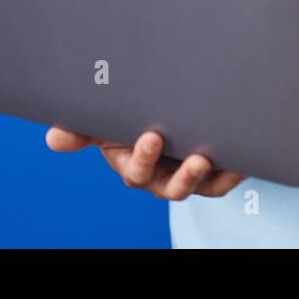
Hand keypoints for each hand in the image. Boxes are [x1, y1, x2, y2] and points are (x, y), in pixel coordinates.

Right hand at [46, 127, 246, 200]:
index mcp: (133, 164)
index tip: (152, 137)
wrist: (156, 111)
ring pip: (201, 186)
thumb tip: (52, 138)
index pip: (137, 169)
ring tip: (223, 160)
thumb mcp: (104, 123)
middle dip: (184, 175)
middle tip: (196, 159)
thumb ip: (82, 129)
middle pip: (172, 186)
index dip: (144, 157)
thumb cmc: (125, 120)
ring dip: (211, 177)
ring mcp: (187, 174)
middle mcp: (161, 176)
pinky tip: (246, 158)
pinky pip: (225, 177)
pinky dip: (235, 170)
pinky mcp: (211, 170)